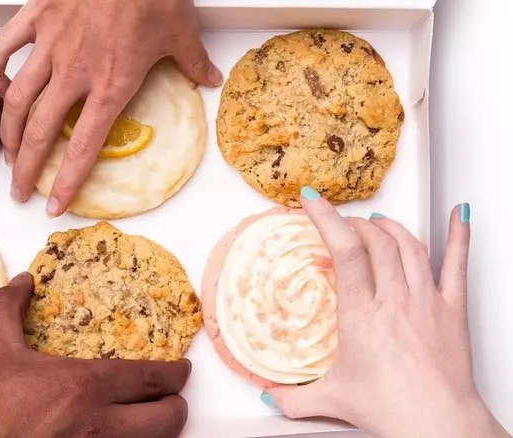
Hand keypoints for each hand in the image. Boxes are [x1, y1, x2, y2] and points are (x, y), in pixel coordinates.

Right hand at [0, 0, 221, 217]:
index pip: (84, 145)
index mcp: (111, 84)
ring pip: (17, 98)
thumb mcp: (182, 31)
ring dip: (8, 131)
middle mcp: (76, 72)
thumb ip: (192, 62)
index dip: (67, 180)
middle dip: (26, 167)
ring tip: (7, 154)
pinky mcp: (36, 16)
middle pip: (40, 132)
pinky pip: (5, 47)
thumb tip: (209, 78)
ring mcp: (51, 44)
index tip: (53, 205)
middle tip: (18, 190)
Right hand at [0, 273, 191, 437]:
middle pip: (168, 419)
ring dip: (158, 430)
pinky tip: (116, 436)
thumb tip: (22, 281)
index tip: (180, 369)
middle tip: (169, 395)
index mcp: (82, 387)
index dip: (175, 373)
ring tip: (147, 418)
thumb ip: (8, 307)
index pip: (150, 379)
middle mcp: (98, 427)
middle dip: (176, 405)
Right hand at [263, 189, 509, 437]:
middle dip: (355, 224)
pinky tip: (458, 217)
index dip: (327, 219)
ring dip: (390, 227)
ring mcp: (426, 301)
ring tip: (376, 222)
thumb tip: (270, 396)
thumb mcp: (333, 399)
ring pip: (410, 247)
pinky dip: (458, 237)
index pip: (345, 252)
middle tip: (340, 223)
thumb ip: (295, 398)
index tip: (312, 200)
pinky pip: (457, 265)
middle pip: (377, 242)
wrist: (438, 425)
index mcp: (362, 315)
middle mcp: (395, 301)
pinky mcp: (451, 309)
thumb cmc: (391, 409)